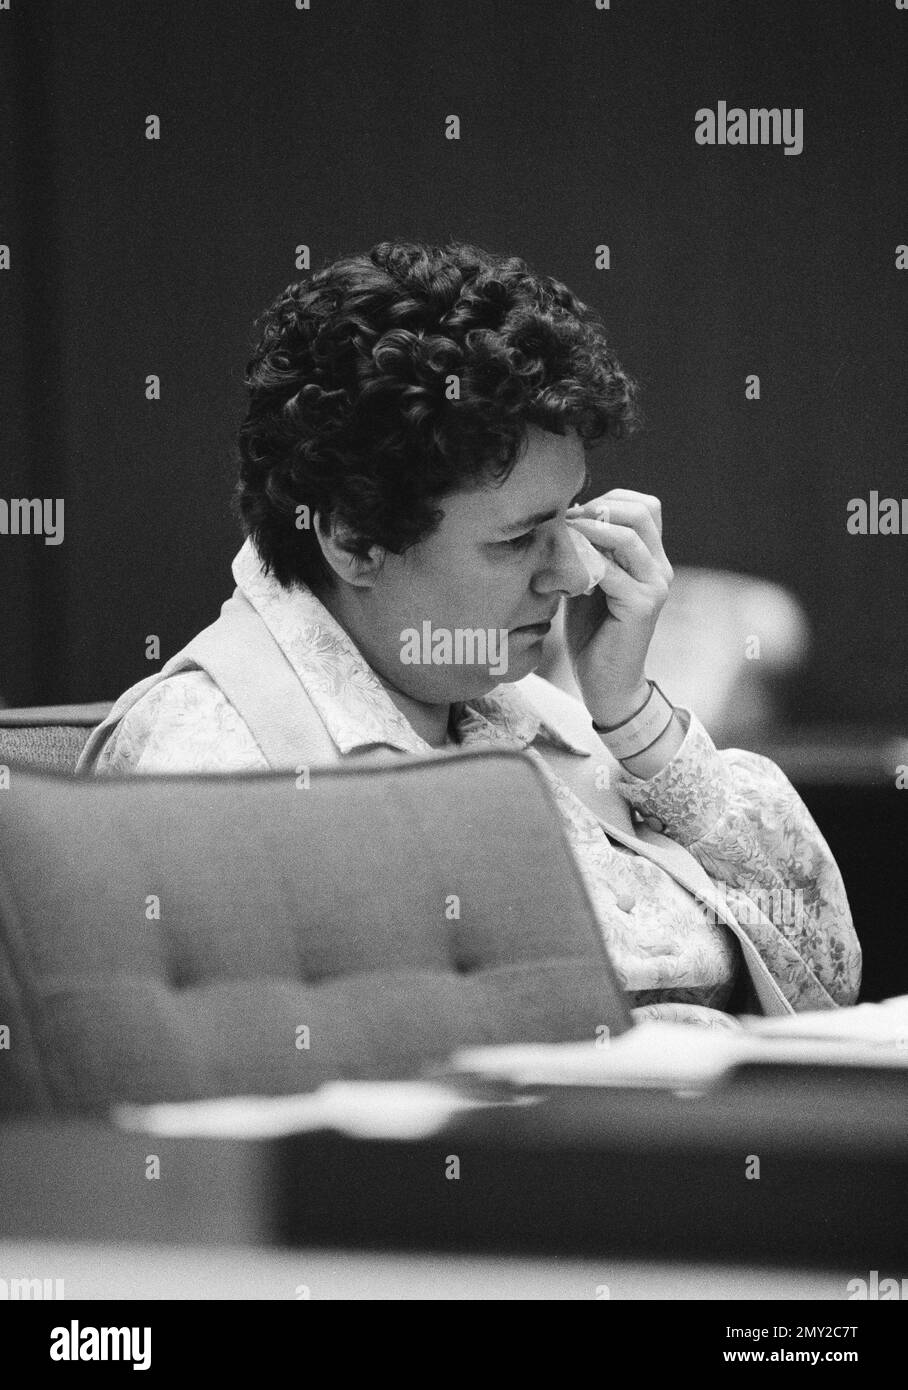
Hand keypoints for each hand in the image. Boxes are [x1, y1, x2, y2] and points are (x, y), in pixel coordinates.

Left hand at [563, 488, 673, 726]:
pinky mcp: (642, 606)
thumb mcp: (587, 581)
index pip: (644, 507)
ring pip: (629, 535)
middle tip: (568, 522)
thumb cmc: (592, 632)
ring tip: (562, 540)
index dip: (609, 500)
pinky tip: (560, 575)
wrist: (606, 682)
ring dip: (590, 531)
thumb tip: (562, 518)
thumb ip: (585, 552)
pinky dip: (583, 564)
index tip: (575, 514)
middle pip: (642, 511)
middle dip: (600, 508)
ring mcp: (655, 586)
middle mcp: (660, 568)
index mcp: (651, 558)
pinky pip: (611, 570)